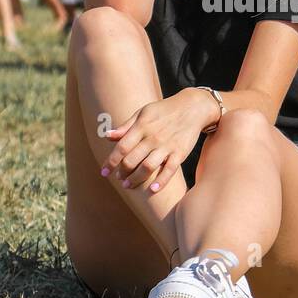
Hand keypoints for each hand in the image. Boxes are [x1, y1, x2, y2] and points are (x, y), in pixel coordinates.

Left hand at [100, 88, 217, 193]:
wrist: (193, 107)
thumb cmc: (164, 110)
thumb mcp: (143, 113)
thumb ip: (126, 126)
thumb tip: (107, 136)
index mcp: (141, 126)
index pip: (121, 147)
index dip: (110, 162)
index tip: (104, 172)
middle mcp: (153, 137)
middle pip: (132, 160)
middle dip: (122, 173)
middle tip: (119, 178)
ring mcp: (167, 146)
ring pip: (147, 168)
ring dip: (135, 179)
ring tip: (128, 185)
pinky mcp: (180, 153)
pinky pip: (169, 170)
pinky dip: (161, 182)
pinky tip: (152, 190)